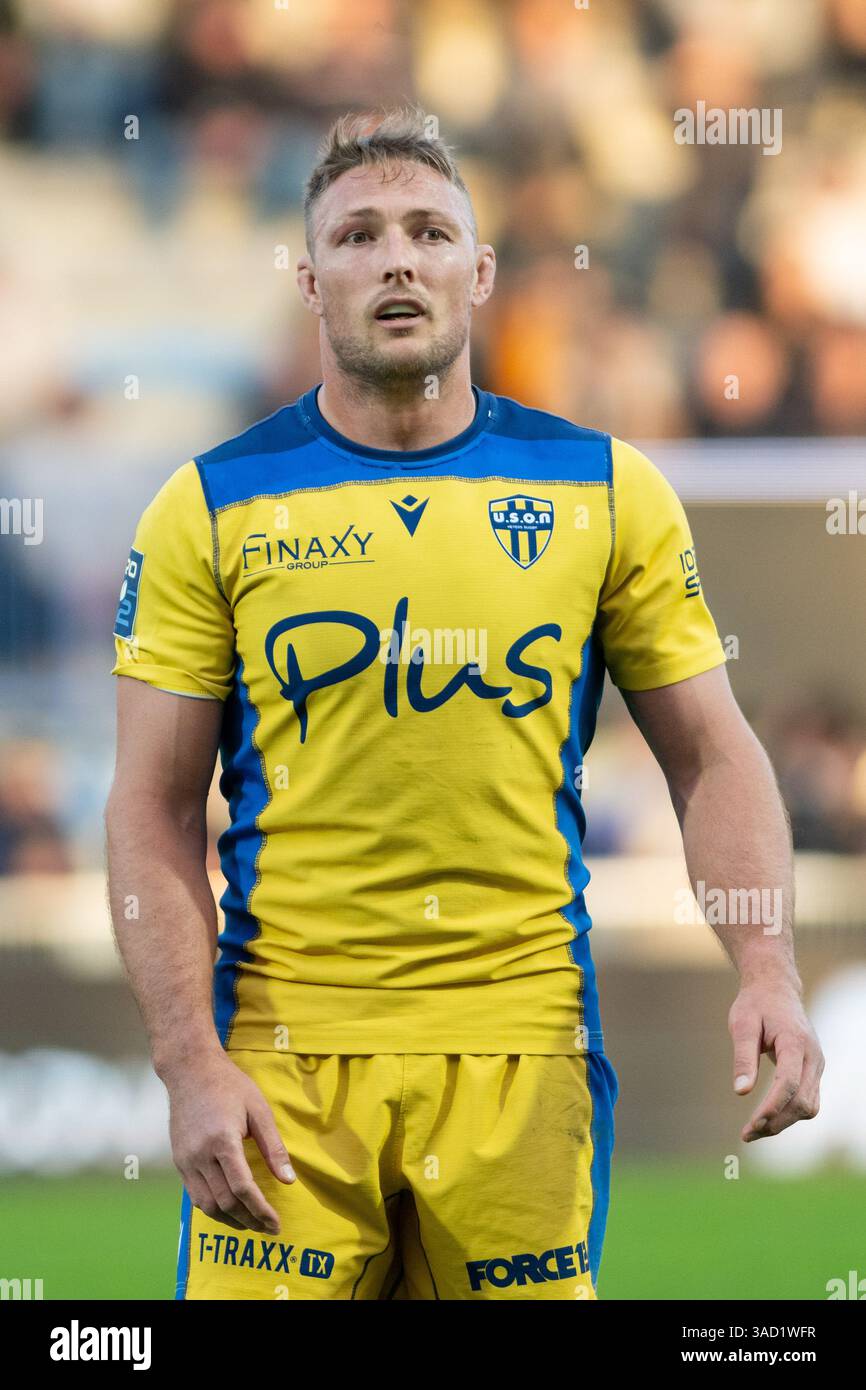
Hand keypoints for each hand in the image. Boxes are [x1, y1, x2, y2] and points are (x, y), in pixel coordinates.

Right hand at [164, 1049, 295, 1233]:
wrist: (190, 1070)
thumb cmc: (229, 1085)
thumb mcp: (259, 1110)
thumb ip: (273, 1147)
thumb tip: (289, 1180)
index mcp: (223, 1140)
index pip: (243, 1188)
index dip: (261, 1211)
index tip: (275, 1223)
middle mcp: (201, 1154)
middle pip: (225, 1202)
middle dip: (248, 1220)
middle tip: (267, 1228)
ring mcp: (186, 1160)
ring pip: (206, 1205)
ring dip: (229, 1220)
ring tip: (250, 1224)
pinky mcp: (179, 1161)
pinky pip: (195, 1195)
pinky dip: (212, 1208)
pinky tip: (229, 1209)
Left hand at [728, 980, 823, 1141]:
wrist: (776, 989)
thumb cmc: (756, 1004)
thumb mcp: (742, 1024)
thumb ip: (743, 1057)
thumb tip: (740, 1092)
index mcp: (796, 1042)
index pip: (789, 1082)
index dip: (773, 1106)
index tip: (753, 1123)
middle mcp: (813, 1057)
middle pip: (802, 1101)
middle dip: (776, 1121)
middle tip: (746, 1134)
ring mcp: (816, 1065)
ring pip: (808, 1106)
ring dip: (782, 1123)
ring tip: (752, 1131)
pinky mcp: (813, 1072)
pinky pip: (807, 1101)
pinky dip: (788, 1114)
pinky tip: (766, 1120)